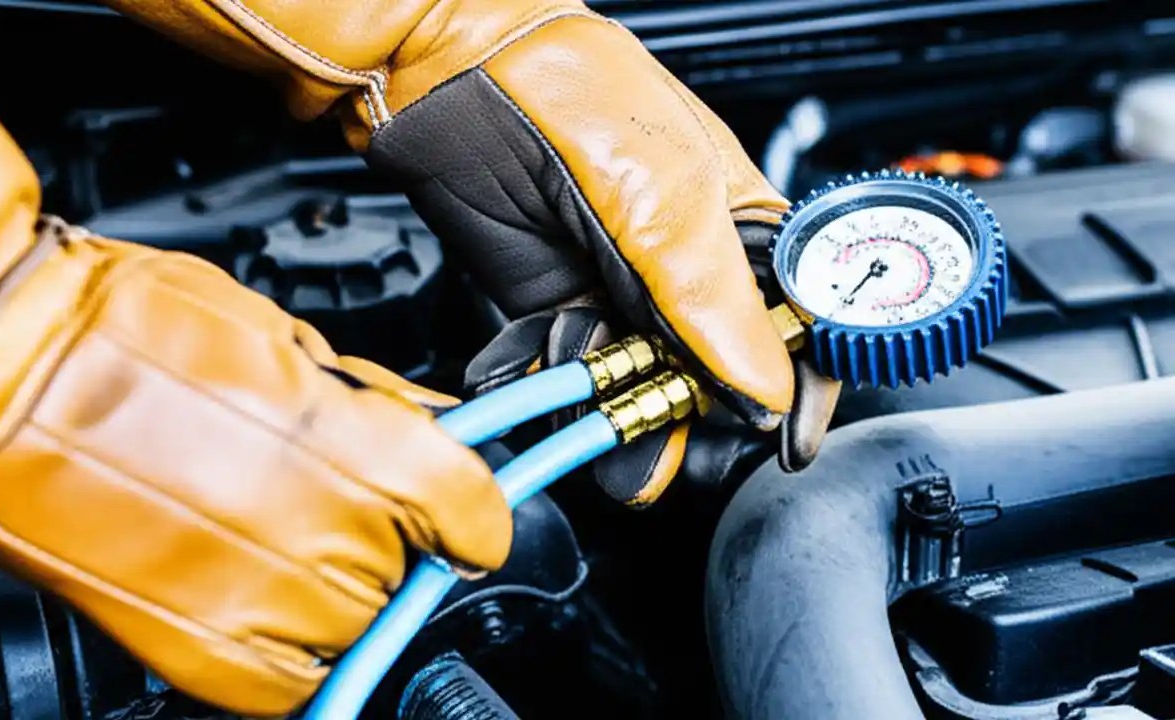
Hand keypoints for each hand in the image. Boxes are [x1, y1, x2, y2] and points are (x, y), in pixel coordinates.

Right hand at [0, 38, 510, 716]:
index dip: (482, 511)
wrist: (2, 380)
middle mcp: (314, 532)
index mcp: (347, 443)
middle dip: (401, 538)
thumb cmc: (123, 334)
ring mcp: (256, 600)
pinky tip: (267, 591)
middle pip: (412, 569)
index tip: (474, 517)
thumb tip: (436, 431)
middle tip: (349, 497)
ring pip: (358, 625)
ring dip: (348, 587)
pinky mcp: (201, 651)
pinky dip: (298, 644)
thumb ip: (376, 403)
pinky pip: (291, 678)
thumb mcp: (282, 338)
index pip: (468, 503)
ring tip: (285, 530)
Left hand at [101, 0, 797, 502]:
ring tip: (586, 411)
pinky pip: (568, 373)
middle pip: (711, 376)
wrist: (445, 76)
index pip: (790, 329)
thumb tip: (767, 390)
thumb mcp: (661, 197)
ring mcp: (618, 291)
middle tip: (660, 444)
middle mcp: (684, 268)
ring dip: (610, 410)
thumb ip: (712, 299)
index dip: (788, 388)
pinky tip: (530, 368)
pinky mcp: (553, 306)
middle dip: (685, 417)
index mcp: (741, 228)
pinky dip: (549, 385)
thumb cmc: (568, 92)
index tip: (774, 440)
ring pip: (637, 387)